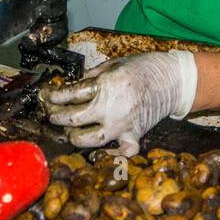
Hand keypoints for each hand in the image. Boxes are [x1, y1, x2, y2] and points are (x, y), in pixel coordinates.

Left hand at [38, 51, 199, 155]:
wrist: (173, 79)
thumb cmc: (143, 67)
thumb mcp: (114, 64)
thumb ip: (92, 76)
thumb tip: (72, 87)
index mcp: (105, 86)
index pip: (70, 95)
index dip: (54, 96)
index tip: (46, 96)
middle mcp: (111, 108)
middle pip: (73, 119)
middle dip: (57, 117)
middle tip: (52, 115)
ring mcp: (122, 125)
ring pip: (90, 141)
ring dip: (75, 138)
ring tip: (71, 132)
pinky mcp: (135, 135)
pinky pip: (122, 152)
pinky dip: (112, 155)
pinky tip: (101, 152)